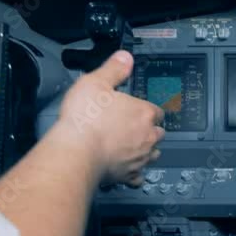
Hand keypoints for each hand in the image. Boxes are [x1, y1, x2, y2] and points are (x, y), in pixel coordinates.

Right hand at [54, 50, 164, 185]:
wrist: (76, 150)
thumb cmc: (85, 118)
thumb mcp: (96, 82)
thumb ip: (114, 69)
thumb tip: (125, 58)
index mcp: (144, 112)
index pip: (156, 110)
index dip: (147, 109)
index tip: (138, 109)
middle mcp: (147, 136)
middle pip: (158, 133)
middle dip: (150, 130)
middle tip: (136, 128)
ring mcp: (139, 157)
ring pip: (153, 154)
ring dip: (147, 151)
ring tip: (135, 147)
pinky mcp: (128, 175)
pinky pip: (139, 178)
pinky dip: (136, 175)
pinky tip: (129, 172)